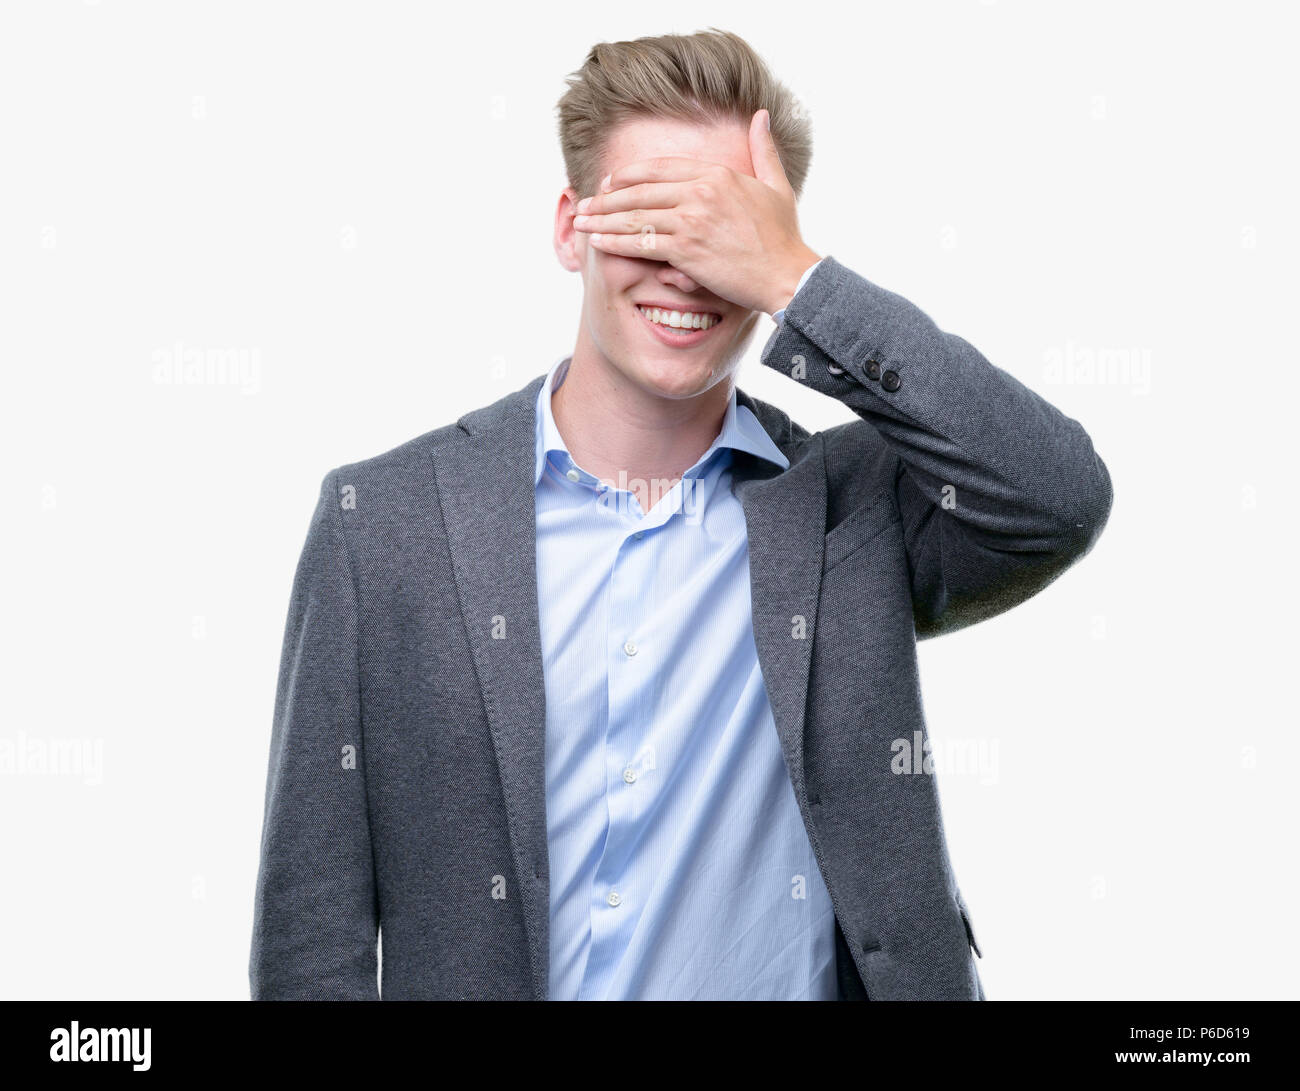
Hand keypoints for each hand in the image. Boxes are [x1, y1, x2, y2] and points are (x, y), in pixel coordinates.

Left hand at [571, 109, 820, 315]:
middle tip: (584, 204)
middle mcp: (700, 192)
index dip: (630, 175)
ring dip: (603, 220)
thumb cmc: (783, 237)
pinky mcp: (686, 249)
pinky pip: (641, 244)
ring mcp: (691, 220)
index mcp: (717, 174)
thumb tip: (760, 115)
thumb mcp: (776, 185)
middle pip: (640, 191)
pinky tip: (597, 243)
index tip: (610, 182)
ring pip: (635, 216)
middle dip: (606, 198)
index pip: (660, 167)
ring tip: (581, 222)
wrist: (788, 275)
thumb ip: (763, 149)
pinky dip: (615, 242)